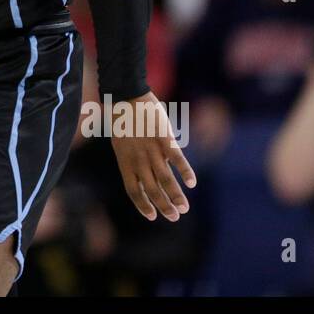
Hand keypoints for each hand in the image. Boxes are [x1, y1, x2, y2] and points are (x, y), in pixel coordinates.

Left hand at [108, 91, 196, 221]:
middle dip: (163, 206)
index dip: (143, 205)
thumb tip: (142, 177)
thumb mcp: (121, 144)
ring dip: (175, 196)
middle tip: (174, 217)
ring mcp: (152, 150)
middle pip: (152, 190)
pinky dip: (186, 172)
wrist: (126, 95)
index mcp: (125, 161)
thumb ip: (131, 161)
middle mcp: (138, 159)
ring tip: (184, 208)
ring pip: (165, 180)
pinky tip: (192, 183)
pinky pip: (177, 160)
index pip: (134, 191)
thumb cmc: (122, 119)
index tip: (152, 216)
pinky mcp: (164, 139)